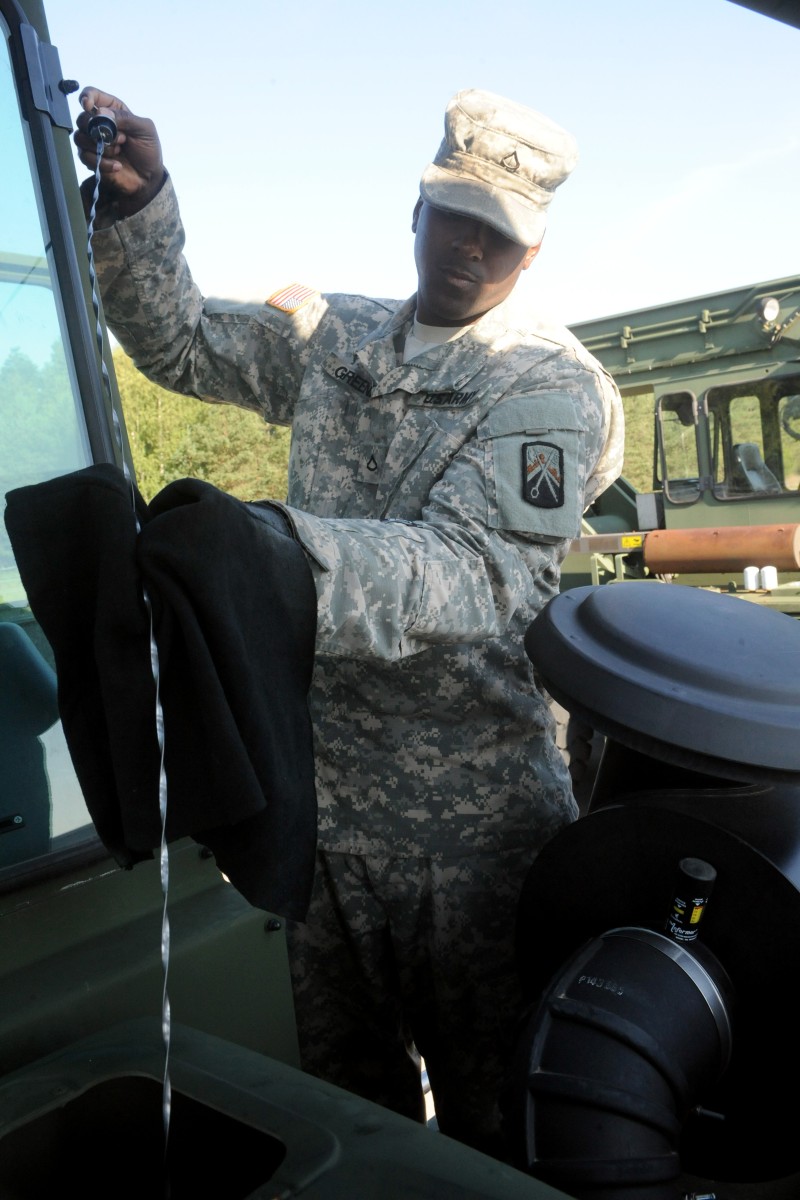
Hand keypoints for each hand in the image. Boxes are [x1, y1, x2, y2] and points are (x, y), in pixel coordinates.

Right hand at [74, 87, 163, 216]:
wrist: (148, 178)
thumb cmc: (148, 150)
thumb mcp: (145, 130)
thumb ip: (126, 118)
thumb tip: (101, 113)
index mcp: (112, 109)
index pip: (91, 94)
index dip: (86, 97)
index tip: (89, 106)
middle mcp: (99, 123)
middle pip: (82, 118)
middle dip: (99, 130)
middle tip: (121, 139)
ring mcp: (93, 141)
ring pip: (80, 137)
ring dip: (102, 147)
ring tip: (119, 152)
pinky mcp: (91, 158)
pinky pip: (85, 156)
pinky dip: (102, 162)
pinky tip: (117, 165)